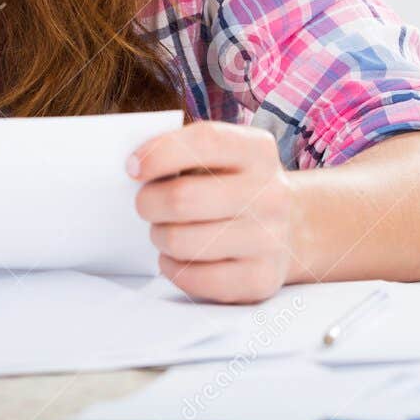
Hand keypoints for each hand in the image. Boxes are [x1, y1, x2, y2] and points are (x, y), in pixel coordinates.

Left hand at [127, 120, 297, 303]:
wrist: (287, 230)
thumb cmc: (232, 187)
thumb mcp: (221, 157)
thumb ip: (182, 154)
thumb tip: (134, 169)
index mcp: (257, 151)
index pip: (205, 141)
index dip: (159, 153)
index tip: (132, 167)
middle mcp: (271, 194)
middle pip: (182, 198)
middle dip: (148, 203)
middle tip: (146, 204)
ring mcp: (270, 239)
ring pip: (181, 241)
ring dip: (159, 236)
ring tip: (165, 230)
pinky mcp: (260, 278)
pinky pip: (193, 277)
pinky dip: (172, 267)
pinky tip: (178, 257)